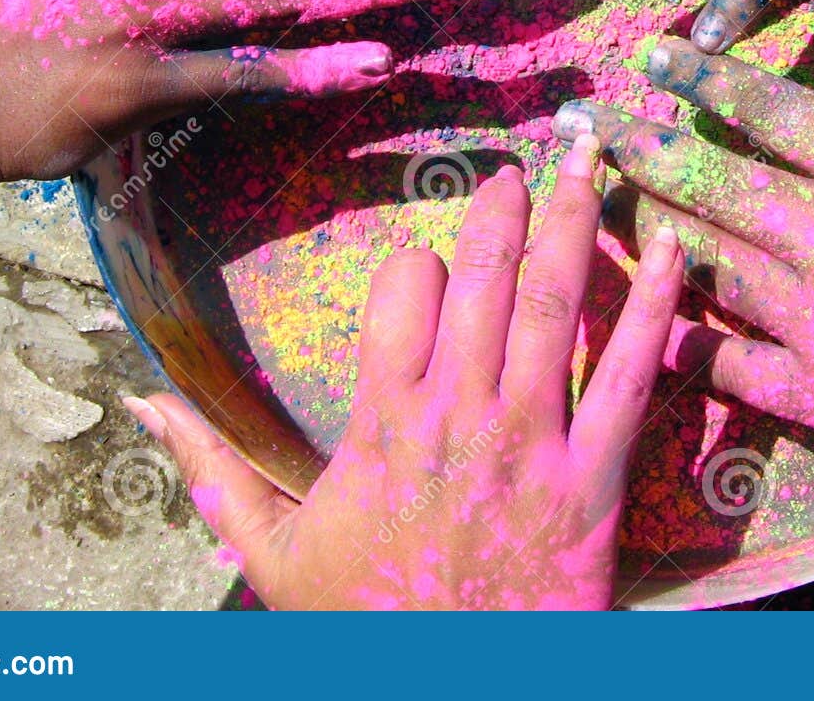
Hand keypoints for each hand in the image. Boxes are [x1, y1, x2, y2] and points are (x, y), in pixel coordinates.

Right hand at [129, 137, 685, 609]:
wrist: (458, 694)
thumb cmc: (367, 626)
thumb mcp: (272, 557)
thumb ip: (210, 472)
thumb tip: (141, 404)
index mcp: (385, 423)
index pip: (405, 294)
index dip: (418, 266)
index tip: (428, 264)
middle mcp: (462, 414)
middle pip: (487, 279)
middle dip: (503, 210)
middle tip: (516, 167)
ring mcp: (535, 441)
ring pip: (557, 305)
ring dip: (575, 225)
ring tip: (589, 165)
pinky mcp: (595, 476)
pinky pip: (631, 376)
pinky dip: (656, 306)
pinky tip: (672, 248)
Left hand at [550, 0, 813, 524]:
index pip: (774, 109)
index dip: (704, 76)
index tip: (648, 54)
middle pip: (716, 183)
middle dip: (646, 147)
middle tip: (588, 126)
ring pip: (708, 265)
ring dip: (649, 228)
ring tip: (598, 200)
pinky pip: (731, 366)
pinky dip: (685, 339)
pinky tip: (646, 316)